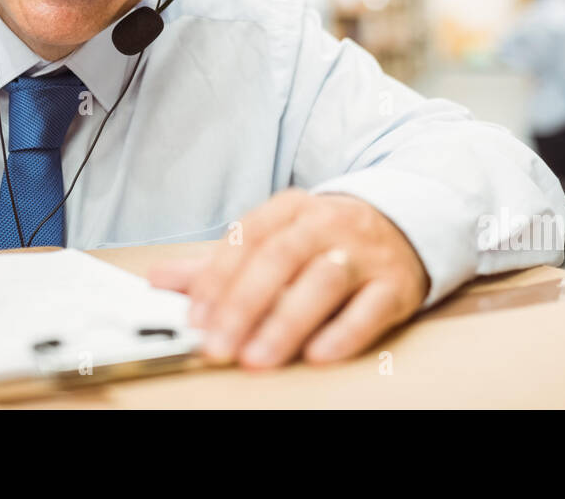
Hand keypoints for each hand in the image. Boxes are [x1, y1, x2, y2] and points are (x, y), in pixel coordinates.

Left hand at [148, 189, 429, 369]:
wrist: (406, 224)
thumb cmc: (327, 238)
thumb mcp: (274, 239)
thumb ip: (218, 263)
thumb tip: (159, 280)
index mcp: (292, 209)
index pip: (249, 237)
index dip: (218, 278)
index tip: (195, 317)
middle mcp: (328, 224)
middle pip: (281, 258)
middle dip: (245, 304)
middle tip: (219, 345)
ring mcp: (365, 253)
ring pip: (324, 281)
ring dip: (288, 321)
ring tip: (258, 356)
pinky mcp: (396, 283)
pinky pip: (371, 308)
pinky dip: (343, 333)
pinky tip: (317, 355)